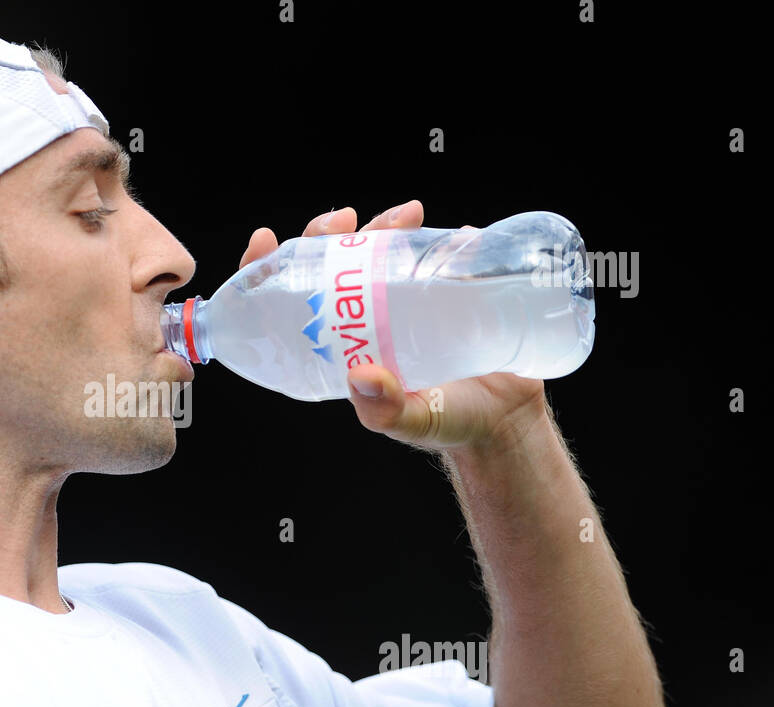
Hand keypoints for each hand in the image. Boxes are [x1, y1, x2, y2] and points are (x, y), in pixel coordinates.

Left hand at [238, 201, 548, 454]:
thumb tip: (361, 378)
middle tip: (344, 221)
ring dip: (386, 225)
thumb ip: (386, 410)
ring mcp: (407, 299)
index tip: (267, 240)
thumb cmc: (449, 423)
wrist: (507, 419)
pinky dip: (441, 236)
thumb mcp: (411, 422)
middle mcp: (368, 318)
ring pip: (380, 250)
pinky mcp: (448, 288)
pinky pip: (436, 251)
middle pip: (333, 264)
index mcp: (343, 346)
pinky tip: (456, 234)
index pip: (293, 303)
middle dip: (330, 234)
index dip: (270, 269)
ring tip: (405, 217)